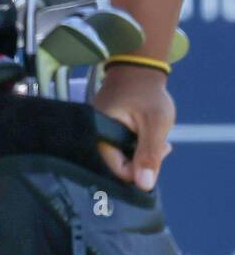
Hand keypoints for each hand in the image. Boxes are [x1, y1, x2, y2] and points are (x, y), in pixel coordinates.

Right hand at [92, 65, 174, 189]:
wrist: (140, 68)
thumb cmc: (147, 94)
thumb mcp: (155, 123)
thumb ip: (149, 154)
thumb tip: (144, 186)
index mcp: (100, 132)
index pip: (118, 170)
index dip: (141, 169)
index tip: (160, 151)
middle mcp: (93, 133)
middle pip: (119, 165)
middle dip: (142, 160)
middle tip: (161, 144)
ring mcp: (98, 130)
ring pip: (121, 157)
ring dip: (140, 152)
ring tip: (156, 137)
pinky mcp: (105, 128)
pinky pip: (119, 146)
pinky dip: (135, 144)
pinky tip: (146, 134)